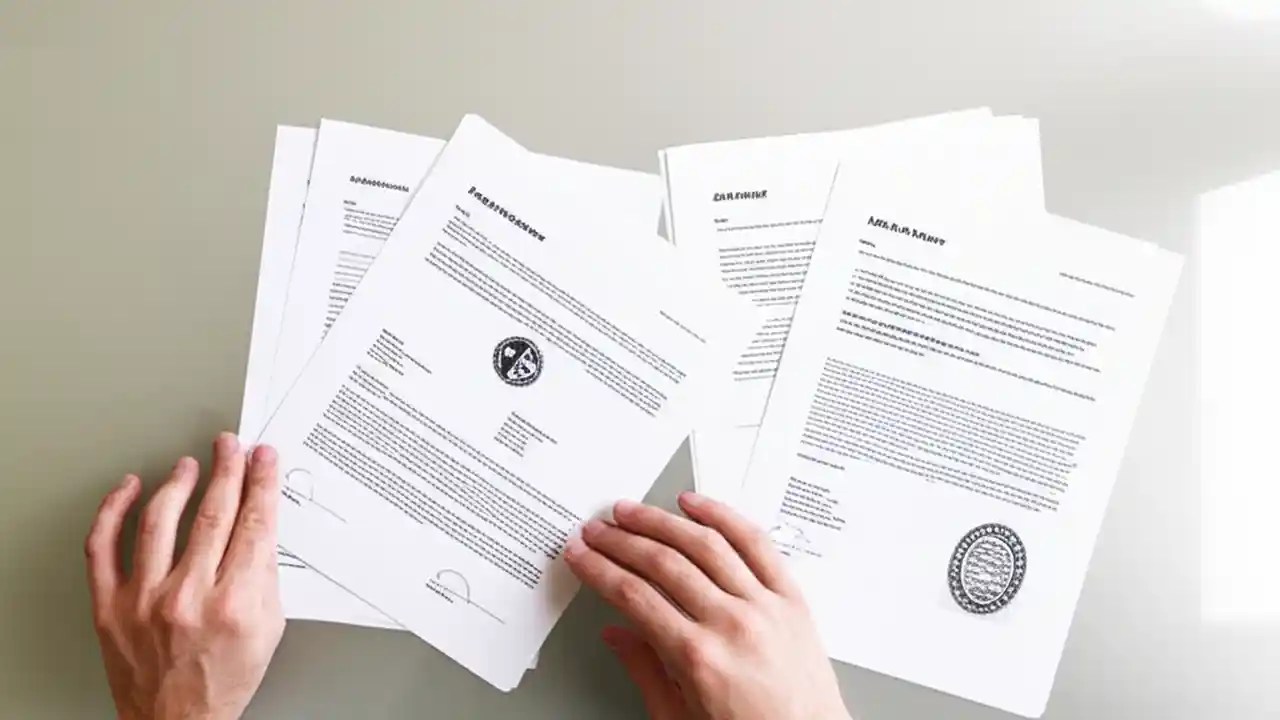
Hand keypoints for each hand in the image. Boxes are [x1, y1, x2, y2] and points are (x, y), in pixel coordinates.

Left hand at [85, 433, 284, 719]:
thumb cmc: (223, 681)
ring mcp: (145, 600)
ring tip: (190, 464)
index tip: (263, 459)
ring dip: (179, 482)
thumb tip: (260, 524)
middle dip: (228, 470)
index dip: (261, 482)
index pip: (255, 524)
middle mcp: (190, 597)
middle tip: (232, 446)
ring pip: (160, 519)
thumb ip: (264, 575)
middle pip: (213, 513)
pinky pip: (103, 546)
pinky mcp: (110, 607)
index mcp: (236, 603)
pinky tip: (128, 488)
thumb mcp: (268, 628)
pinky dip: (113, 510)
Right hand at [565, 492, 850, 719]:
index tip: (581, 554)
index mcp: (697, 658)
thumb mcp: (679, 718)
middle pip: (663, 564)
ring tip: (632, 511)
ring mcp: (764, 606)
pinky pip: (755, 543)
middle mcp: (731, 624)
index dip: (599, 569)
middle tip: (597, 530)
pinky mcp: (791, 598)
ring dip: (661, 522)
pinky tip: (696, 505)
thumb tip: (615, 633)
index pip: (633, 595)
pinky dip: (723, 516)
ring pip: (704, 544)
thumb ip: (645, 670)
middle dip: (621, 541)